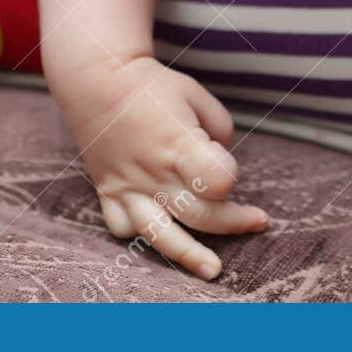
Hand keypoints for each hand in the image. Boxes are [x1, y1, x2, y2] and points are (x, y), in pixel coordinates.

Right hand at [55, 55, 267, 279]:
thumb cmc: (152, 87)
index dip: (230, 175)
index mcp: (178, 143)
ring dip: (190, 257)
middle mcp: (154, 172)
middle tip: (255, 221)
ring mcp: (129, 186)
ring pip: (162, 236)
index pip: (218, 181)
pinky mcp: (108, 192)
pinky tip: (159, 230)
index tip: (225, 162)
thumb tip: (220, 167)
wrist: (97, 80)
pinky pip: (122, 228)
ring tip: (213, 271)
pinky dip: (139, 234)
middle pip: (203, 215)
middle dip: (235, 222)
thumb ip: (219, 130)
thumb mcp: (196, 96)